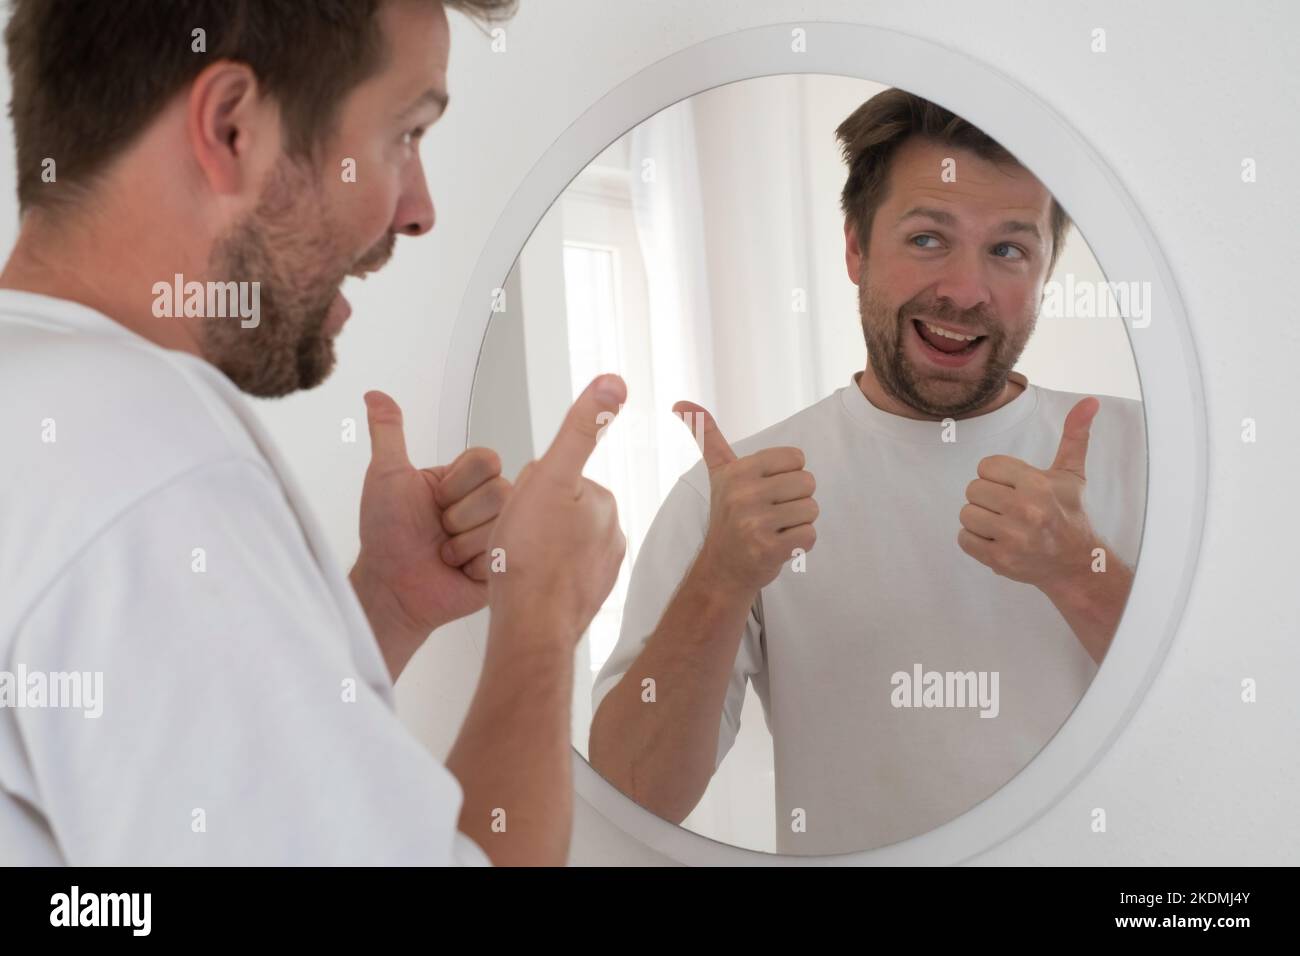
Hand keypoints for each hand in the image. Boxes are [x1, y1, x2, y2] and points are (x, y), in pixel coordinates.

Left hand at [350, 390, 509, 677]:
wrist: (391, 588)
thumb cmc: (385, 536)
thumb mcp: (385, 476)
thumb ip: (388, 433)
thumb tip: (375, 396)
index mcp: (463, 481)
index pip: (487, 460)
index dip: (458, 483)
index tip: (435, 499)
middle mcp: (484, 505)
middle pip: (499, 492)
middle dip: (458, 516)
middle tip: (438, 530)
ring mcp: (496, 535)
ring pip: (500, 524)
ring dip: (462, 544)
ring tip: (445, 552)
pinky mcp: (501, 565)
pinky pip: (500, 555)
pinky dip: (471, 566)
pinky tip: (457, 571)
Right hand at [487, 375, 627, 645]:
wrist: (531, 626)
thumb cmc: (532, 558)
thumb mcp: (550, 475)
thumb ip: (581, 427)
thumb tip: (613, 384)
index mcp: (603, 502)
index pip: (555, 476)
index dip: (529, 490)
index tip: (524, 512)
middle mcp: (611, 535)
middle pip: (555, 510)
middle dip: (533, 520)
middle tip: (519, 541)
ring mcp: (601, 569)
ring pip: (555, 544)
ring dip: (535, 549)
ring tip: (521, 564)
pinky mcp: (588, 597)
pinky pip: (557, 576)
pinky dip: (542, 577)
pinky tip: (528, 584)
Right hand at [673, 401, 816, 594]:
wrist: (722, 569)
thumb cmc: (729, 516)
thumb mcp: (718, 472)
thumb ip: (706, 435)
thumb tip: (680, 403)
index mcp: (737, 471)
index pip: (797, 458)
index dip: (788, 475)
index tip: (766, 490)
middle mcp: (743, 494)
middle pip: (808, 482)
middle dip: (796, 500)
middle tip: (770, 514)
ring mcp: (755, 523)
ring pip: (811, 509)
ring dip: (799, 522)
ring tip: (774, 529)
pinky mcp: (768, 549)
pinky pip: (810, 535)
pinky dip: (800, 543)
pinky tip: (778, 545)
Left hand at [957, 396, 1104, 592]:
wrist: (1076, 564)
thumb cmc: (1069, 514)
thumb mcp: (1071, 474)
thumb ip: (1075, 435)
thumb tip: (1089, 401)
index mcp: (1038, 485)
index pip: (987, 466)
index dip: (997, 476)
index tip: (1014, 487)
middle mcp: (1025, 510)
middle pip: (972, 489)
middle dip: (987, 497)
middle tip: (1007, 507)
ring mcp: (1012, 538)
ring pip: (966, 514)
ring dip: (979, 519)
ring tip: (1002, 523)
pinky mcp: (1000, 560)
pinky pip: (964, 540)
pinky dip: (975, 540)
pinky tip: (996, 540)